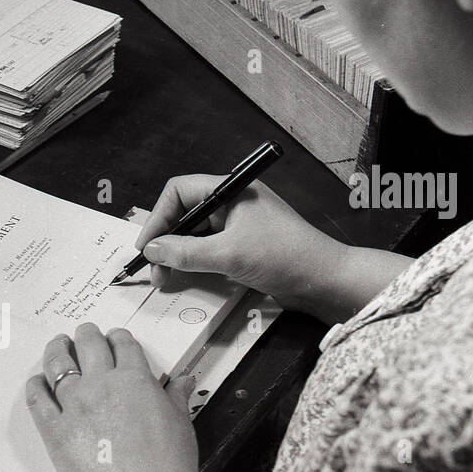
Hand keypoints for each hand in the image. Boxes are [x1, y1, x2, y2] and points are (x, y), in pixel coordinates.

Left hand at [26, 323, 201, 471]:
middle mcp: (102, 385)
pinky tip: (36, 383)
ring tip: (57, 346)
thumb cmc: (168, 468)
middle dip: (86, 335)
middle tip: (83, 334)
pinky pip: (38, 400)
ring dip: (57, 350)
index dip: (117, 337)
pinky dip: (36, 387)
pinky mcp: (55, 431)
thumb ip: (176, 398)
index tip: (114, 338)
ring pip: (58, 365)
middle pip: (88, 345)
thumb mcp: (180, 425)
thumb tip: (183, 381)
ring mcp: (74, 406)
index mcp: (135, 380)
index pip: (123, 345)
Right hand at [134, 173, 340, 312]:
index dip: (159, 216)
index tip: (148, 246)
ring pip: (196, 234)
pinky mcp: (244, 246)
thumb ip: (185, 252)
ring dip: (177, 254)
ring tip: (166, 278)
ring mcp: (239, 225)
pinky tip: (186, 277)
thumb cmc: (284, 256)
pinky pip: (209, 249)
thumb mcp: (228, 254)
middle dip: (165, 240)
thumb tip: (152, 250)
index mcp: (231, 191)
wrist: (324, 280)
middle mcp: (233, 204)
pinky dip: (194, 262)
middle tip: (153, 268)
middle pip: (185, 213)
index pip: (180, 191)